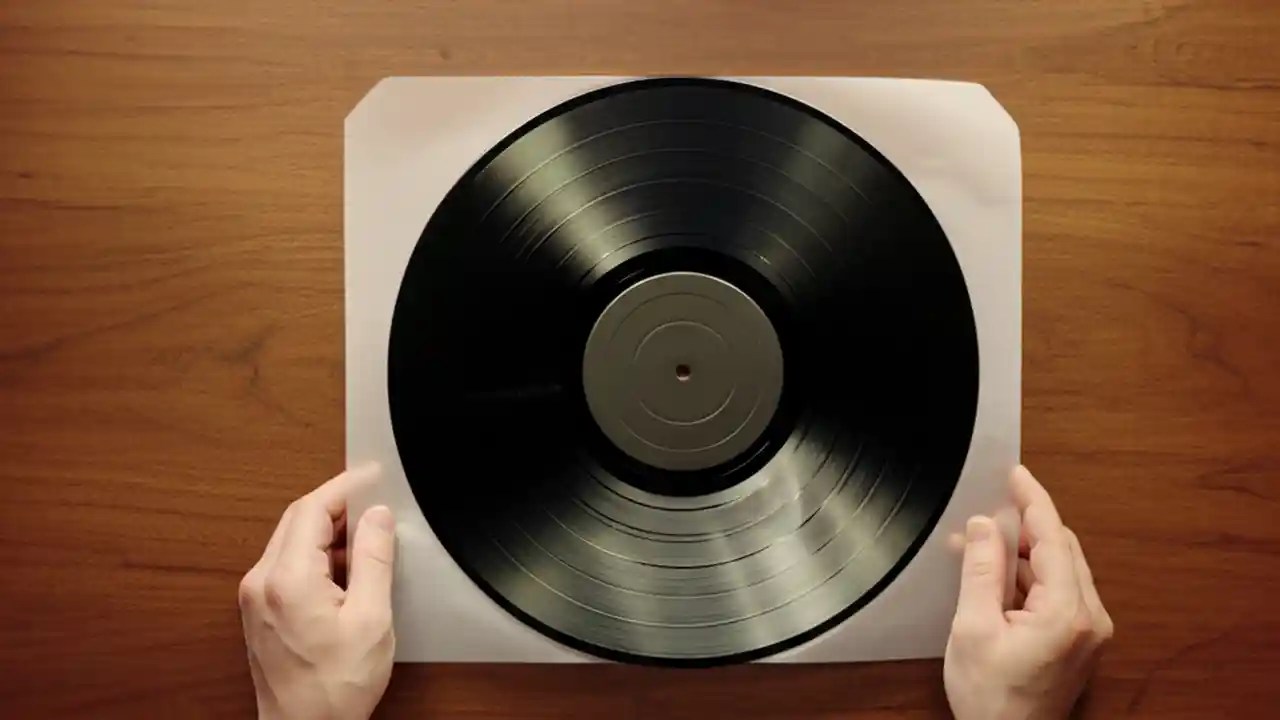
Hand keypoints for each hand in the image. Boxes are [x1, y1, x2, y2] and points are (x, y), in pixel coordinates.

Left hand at [238, 465, 396, 719]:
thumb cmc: (335, 687)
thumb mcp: (371, 618)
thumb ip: (374, 560)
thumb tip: (376, 517)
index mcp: (288, 580)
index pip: (312, 509)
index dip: (345, 486)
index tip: (371, 475)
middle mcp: (261, 582)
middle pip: (297, 519)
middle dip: (337, 506)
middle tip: (373, 502)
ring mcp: (254, 596)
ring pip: (291, 540)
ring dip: (327, 532)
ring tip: (367, 542)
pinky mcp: (258, 609)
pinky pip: (286, 563)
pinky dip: (315, 555)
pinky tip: (345, 570)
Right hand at [944, 465, 1113, 719]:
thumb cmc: (993, 699)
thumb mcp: (973, 627)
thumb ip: (981, 570)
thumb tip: (983, 525)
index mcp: (1067, 611)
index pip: (1052, 537)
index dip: (1032, 501)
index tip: (1016, 475)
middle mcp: (1089, 617)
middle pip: (1059, 548)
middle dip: (1020, 527)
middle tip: (983, 517)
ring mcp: (1089, 630)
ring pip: (1058, 568)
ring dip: (1020, 553)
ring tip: (978, 550)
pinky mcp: (1079, 639)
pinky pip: (1058, 590)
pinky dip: (1028, 576)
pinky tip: (996, 578)